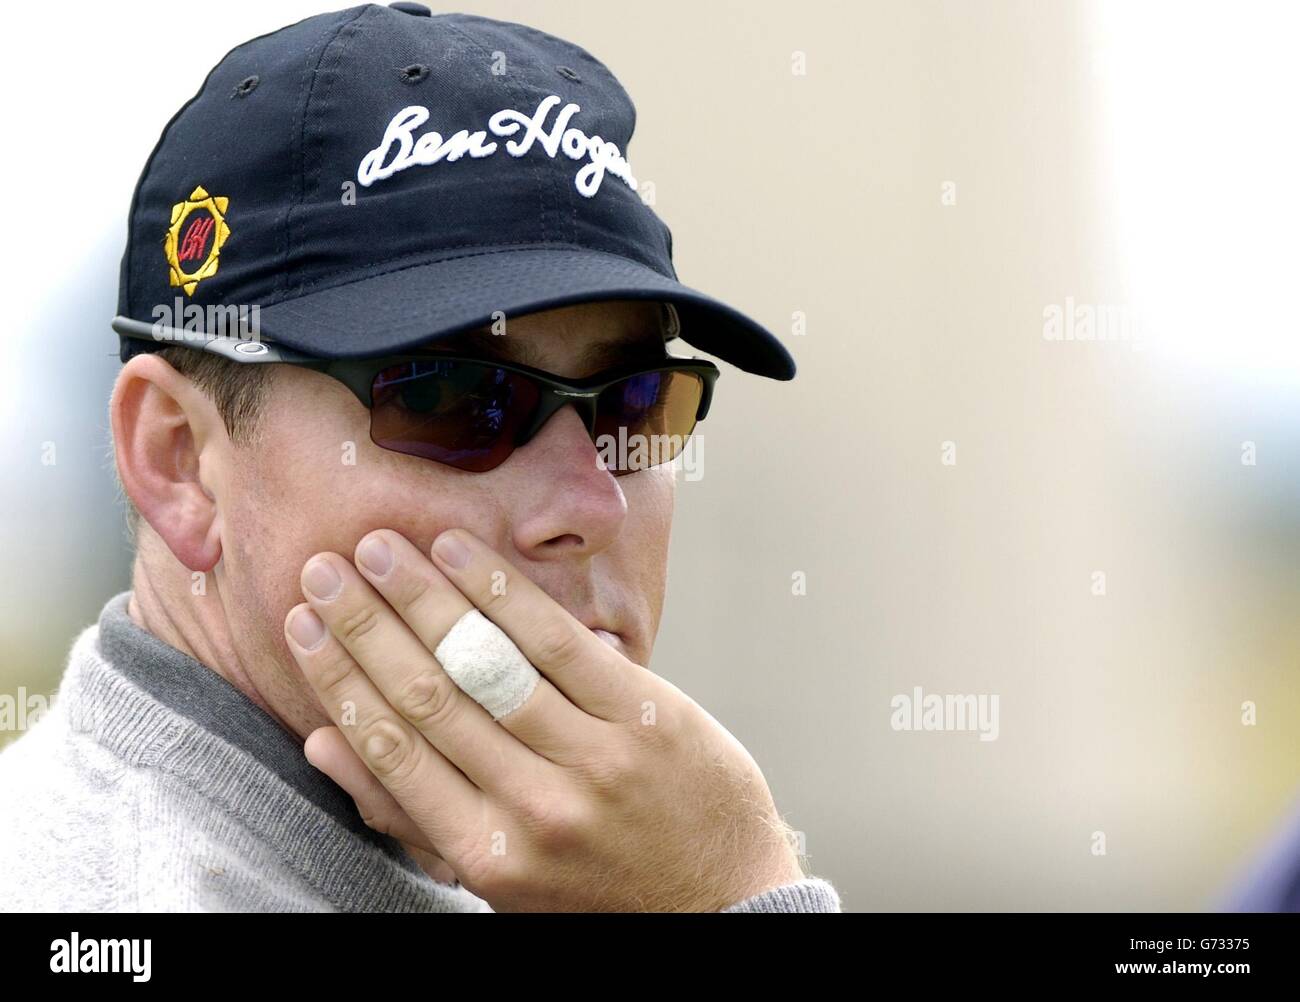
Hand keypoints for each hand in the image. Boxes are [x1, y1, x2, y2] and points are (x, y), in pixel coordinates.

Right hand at [284, 528, 804, 910]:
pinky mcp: (647, 714)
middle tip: (324, 571)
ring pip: (487, 662)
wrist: (721, 900)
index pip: (392, 751)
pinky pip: (559, 640)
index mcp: (487, 855)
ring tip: (378, 549)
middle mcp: (537, 808)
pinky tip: (459, 553)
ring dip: (422, 597)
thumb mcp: (496, 877)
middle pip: (429, 698)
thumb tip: (325, 741)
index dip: (338, 680)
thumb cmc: (594, 885)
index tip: (303, 626)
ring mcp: (597, 758)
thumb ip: (411, 814)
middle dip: (366, 627)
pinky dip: (501, 591)